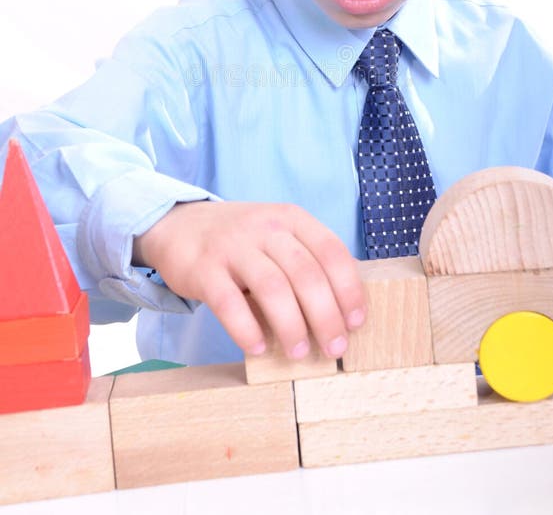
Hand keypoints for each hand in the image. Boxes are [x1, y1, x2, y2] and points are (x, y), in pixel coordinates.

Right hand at [133, 200, 365, 360]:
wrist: (178, 225)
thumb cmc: (240, 240)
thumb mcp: (276, 235)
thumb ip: (306, 259)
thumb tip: (344, 309)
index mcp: (291, 219)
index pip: (331, 252)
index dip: (349, 290)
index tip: (356, 322)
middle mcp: (265, 228)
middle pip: (306, 274)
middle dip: (326, 317)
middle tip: (334, 348)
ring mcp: (233, 246)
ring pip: (273, 289)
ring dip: (292, 326)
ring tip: (299, 352)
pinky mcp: (203, 268)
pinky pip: (230, 303)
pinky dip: (247, 330)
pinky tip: (258, 347)